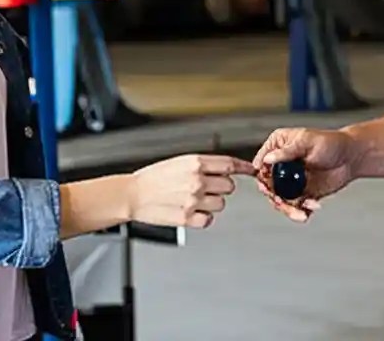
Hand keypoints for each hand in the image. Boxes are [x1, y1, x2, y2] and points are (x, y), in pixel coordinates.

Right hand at [127, 154, 254, 228]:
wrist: (133, 194)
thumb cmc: (153, 178)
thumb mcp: (179, 162)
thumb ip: (202, 165)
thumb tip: (225, 169)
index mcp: (195, 163)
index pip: (229, 164)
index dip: (243, 167)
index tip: (251, 171)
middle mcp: (197, 180)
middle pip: (229, 186)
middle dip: (222, 188)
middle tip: (208, 189)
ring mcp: (193, 200)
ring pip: (221, 204)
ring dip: (211, 203)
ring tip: (194, 200)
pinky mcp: (188, 217)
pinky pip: (208, 220)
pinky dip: (203, 217)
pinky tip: (192, 212)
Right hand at [253, 128, 358, 222]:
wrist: (352, 158)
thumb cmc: (331, 142)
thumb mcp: (307, 141)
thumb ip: (288, 151)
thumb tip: (268, 159)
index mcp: (278, 147)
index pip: (262, 163)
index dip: (261, 176)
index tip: (266, 186)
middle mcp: (281, 166)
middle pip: (268, 185)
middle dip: (275, 197)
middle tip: (283, 203)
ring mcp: (291, 181)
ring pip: (281, 199)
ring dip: (289, 209)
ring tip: (301, 214)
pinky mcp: (303, 193)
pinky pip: (296, 206)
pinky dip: (302, 211)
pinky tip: (313, 208)